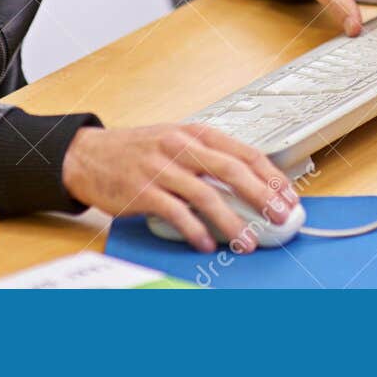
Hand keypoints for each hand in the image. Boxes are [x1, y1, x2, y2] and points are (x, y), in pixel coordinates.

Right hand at [61, 124, 296, 253]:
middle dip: (263, 197)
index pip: (246, 152)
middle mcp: (182, 147)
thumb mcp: (177, 141)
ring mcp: (162, 168)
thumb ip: (210, 158)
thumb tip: (251, 185)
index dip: (272, 176)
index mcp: (197, 132)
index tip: (288, 195)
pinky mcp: (143, 191)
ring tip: (248, 241)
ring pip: (208, 196)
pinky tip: (206, 245)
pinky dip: (195, 231)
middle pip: (234, 172)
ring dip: (233, 222)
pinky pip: (177, 214)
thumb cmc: (139, 150)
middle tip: (281, 217)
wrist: (88, 155)